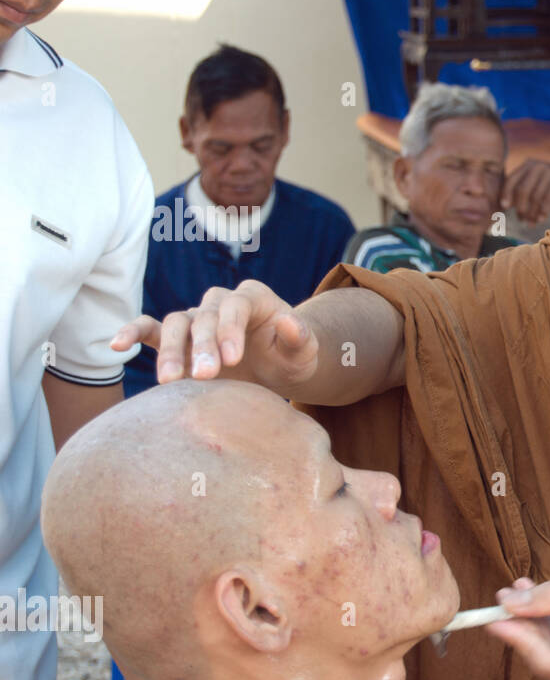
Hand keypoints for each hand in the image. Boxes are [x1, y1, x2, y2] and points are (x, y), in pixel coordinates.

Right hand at [111, 279, 318, 391]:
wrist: (276, 370)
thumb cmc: (292, 359)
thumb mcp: (305, 352)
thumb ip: (299, 337)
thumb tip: (288, 321)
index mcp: (253, 298)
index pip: (235, 307)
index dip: (231, 330)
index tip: (232, 359)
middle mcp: (221, 303)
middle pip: (203, 317)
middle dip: (202, 346)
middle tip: (204, 376)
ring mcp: (197, 319)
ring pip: (175, 324)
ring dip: (170, 351)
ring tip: (169, 381)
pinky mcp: (179, 339)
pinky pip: (150, 329)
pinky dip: (132, 332)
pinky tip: (115, 345)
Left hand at [500, 159, 549, 224]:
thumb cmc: (549, 185)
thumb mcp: (534, 182)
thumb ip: (520, 188)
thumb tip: (501, 205)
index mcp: (527, 165)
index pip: (511, 180)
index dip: (506, 194)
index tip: (504, 208)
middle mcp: (537, 166)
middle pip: (523, 190)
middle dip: (521, 208)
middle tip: (522, 221)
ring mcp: (549, 171)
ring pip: (535, 196)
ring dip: (532, 213)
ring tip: (531, 224)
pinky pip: (548, 198)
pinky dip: (543, 210)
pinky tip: (541, 219)